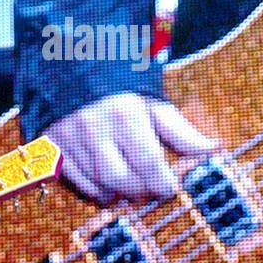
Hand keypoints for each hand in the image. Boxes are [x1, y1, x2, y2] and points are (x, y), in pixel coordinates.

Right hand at [45, 93, 217, 203]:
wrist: (70, 68)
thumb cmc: (118, 88)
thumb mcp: (152, 103)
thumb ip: (180, 131)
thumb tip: (212, 150)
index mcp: (124, 115)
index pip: (149, 163)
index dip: (163, 183)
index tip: (170, 188)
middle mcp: (93, 129)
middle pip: (120, 180)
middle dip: (140, 191)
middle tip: (149, 189)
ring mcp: (68, 140)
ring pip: (95, 186)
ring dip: (116, 194)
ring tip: (128, 187)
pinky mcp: (50, 147)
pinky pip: (72, 182)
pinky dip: (91, 189)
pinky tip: (104, 184)